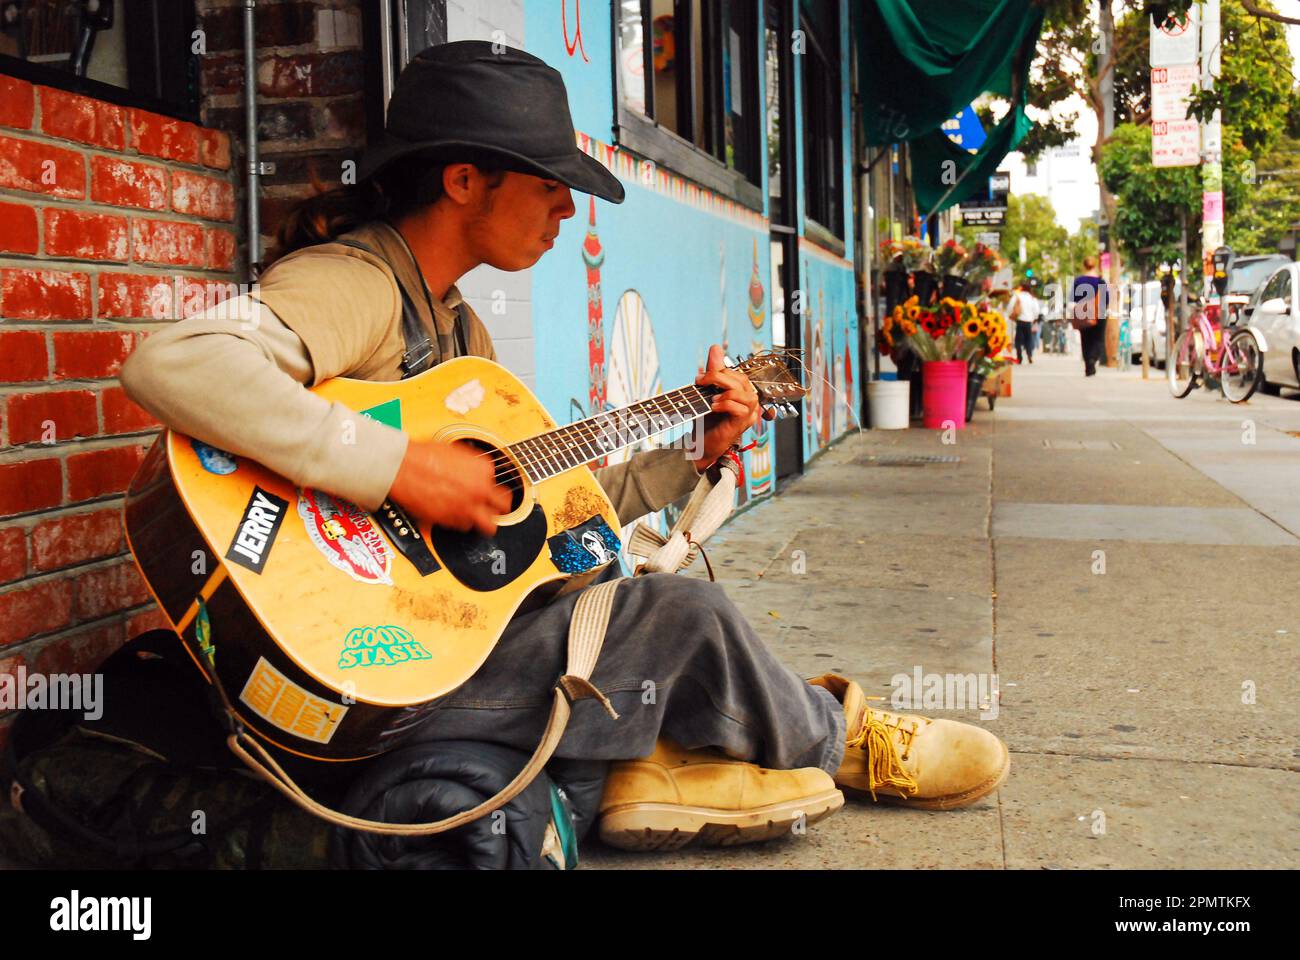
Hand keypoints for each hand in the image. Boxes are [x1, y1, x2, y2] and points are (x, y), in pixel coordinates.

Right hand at [387, 439, 512, 536]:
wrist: (403, 468)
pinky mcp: (451, 521)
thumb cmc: (423, 455)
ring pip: (488, 525)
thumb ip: (472, 465)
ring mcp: (467, 507)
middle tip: (494, 507)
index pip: (500, 483)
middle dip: (499, 507)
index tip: (484, 486)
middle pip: (504, 507)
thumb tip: (476, 470)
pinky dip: (462, 522)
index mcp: (484, 469)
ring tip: (479, 518)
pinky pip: (464, 527)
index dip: (489, 485)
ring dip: (484, 521)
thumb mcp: (456, 450)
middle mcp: (480, 490)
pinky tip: (455, 515)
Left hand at [691, 344, 771, 471]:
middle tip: (700, 382)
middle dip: (718, 377)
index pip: (737, 374)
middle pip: (740, 379)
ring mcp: (749, 413)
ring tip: (709, 397)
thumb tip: (716, 347)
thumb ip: (714, 370)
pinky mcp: (743, 423)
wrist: (700, 443)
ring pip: (742, 392)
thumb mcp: (707, 391)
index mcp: (743, 393)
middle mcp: (750, 402)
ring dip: (723, 390)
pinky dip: (725, 404)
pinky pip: (739, 408)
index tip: (700, 377)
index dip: (719, 372)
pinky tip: (713, 407)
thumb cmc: (706, 419)